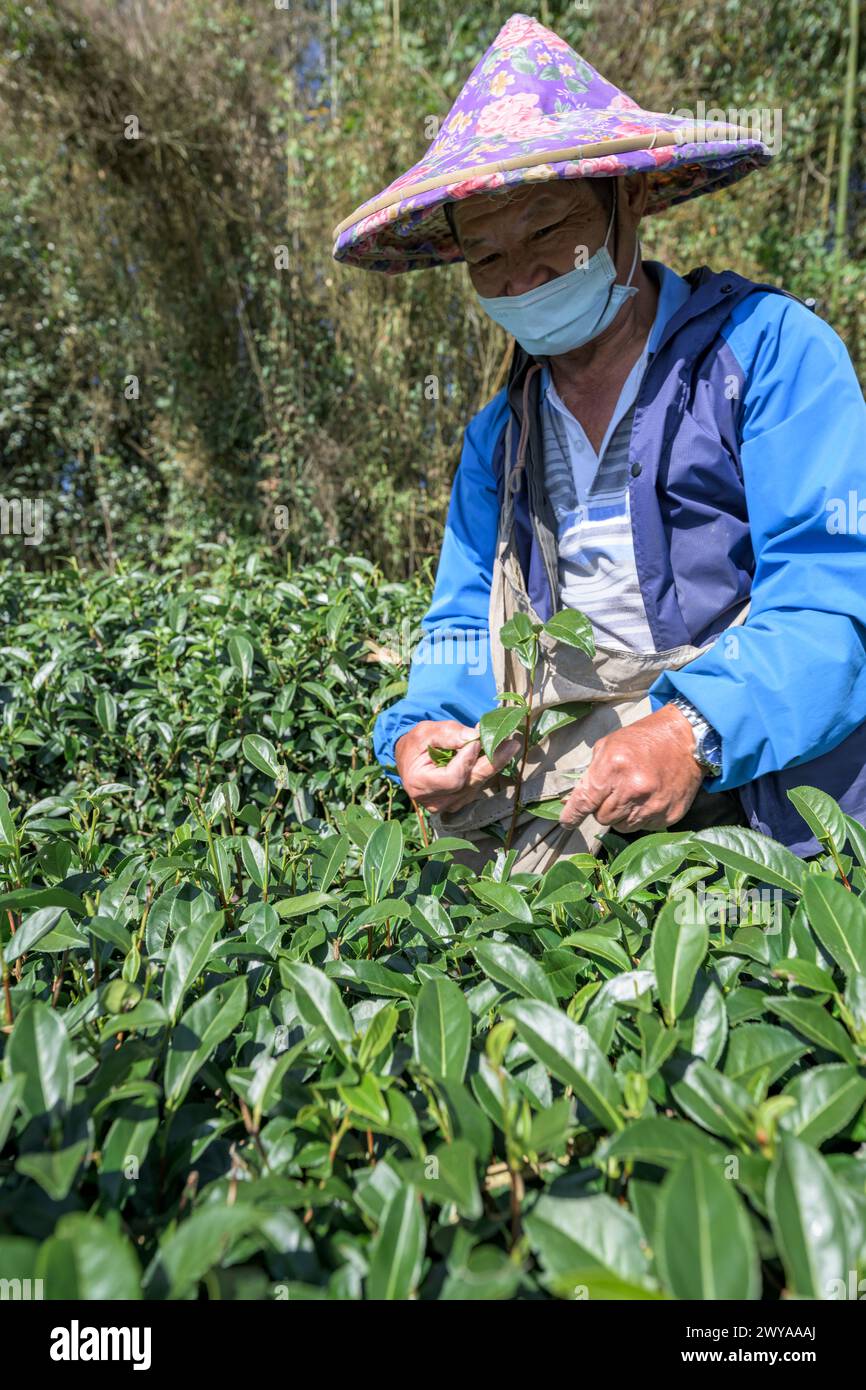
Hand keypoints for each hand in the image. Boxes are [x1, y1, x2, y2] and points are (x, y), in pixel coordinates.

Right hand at [395, 719, 522, 815]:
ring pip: (477, 784)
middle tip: (511, 744)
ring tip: (505, 745)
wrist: (410, 760)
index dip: (466, 760)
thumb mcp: (426, 732)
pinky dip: (487, 769)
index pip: (452, 778)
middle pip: (470, 783)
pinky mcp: (460, 802)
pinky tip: (494, 754)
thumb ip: (448, 734)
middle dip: (492, 762)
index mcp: (420, 785)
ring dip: (492, 763)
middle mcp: (435, 801)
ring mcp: (448, 805)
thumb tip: (474, 736)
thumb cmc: (416, 745)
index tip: (477, 739)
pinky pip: (478, 785)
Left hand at [559, 704, 703, 832]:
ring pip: (621, 827)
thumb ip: (592, 772)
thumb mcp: (609, 744)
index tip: (566, 822)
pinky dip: (641, 817)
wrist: (686, 739)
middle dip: (602, 808)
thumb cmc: (644, 739)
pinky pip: (643, 827)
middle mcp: (633, 789)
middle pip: (602, 818)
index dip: (572, 815)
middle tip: (614, 792)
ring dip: (621, 816)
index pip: (584, 801)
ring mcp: (652, 805)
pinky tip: (648, 799)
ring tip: (632, 795)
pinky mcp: (668, 816)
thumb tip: (575, 798)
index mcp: (614, 767)